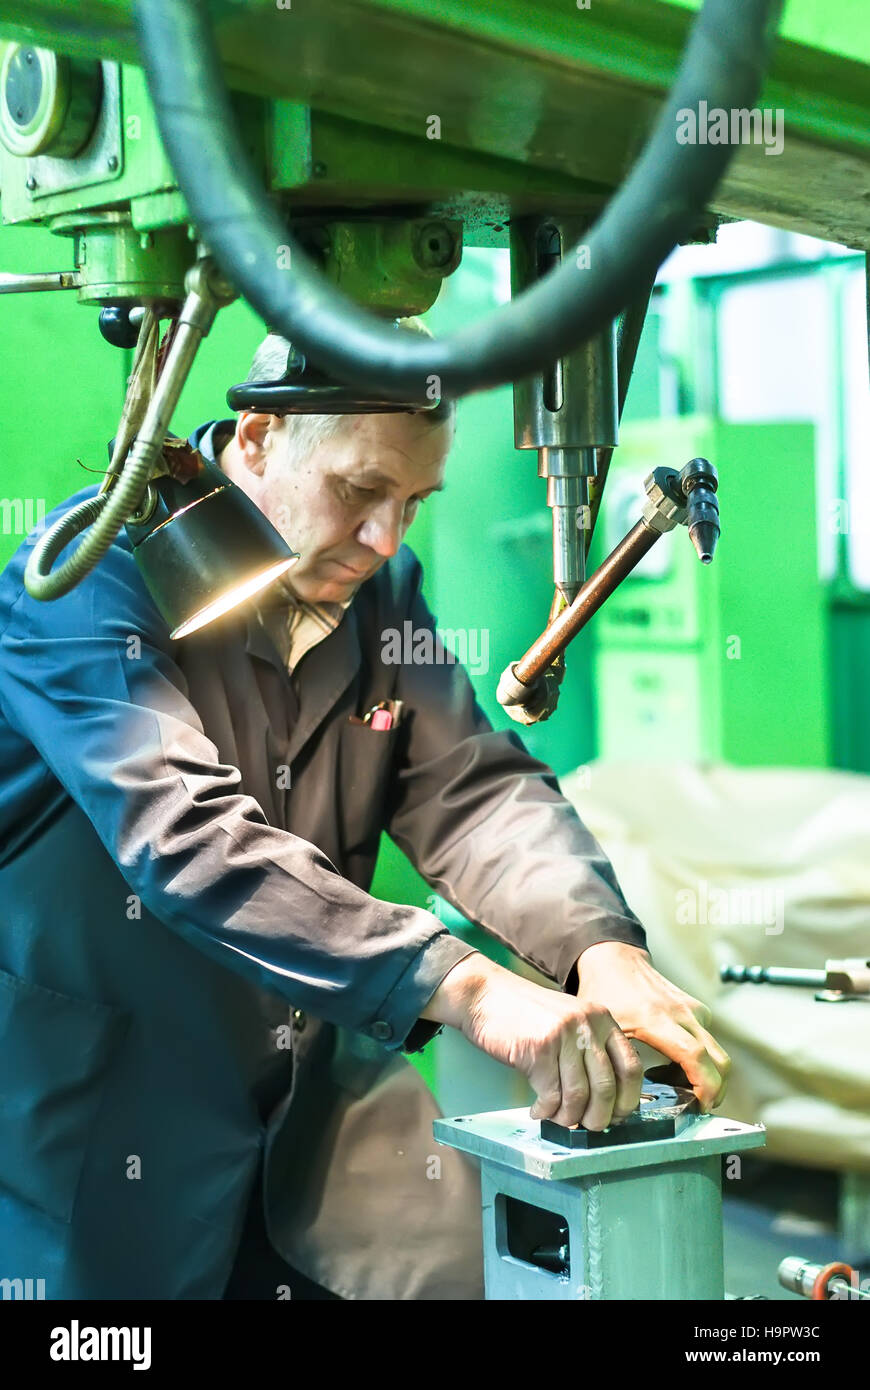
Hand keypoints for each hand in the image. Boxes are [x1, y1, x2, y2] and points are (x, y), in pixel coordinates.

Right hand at [424, 953, 643, 1128]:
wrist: (485, 995)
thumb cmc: (526, 1015)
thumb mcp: (569, 1023)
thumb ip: (590, 1051)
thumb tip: (607, 1102)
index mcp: (602, 1019)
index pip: (632, 1068)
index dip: (627, 1100)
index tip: (616, 1117)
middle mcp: (587, 1025)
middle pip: (606, 1087)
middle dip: (598, 1118)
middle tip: (585, 1127)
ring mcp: (563, 1036)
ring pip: (578, 1096)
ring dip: (568, 1118)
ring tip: (556, 1118)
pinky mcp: (538, 1049)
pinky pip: (550, 1096)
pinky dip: (545, 1112)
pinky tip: (537, 1110)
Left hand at [574, 942, 730, 1111]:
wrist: (616, 960)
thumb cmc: (607, 994)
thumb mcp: (607, 1030)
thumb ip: (619, 1062)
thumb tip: (626, 1100)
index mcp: (658, 1019)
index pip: (696, 1057)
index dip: (705, 1087)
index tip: (700, 1107)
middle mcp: (685, 1014)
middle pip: (720, 1062)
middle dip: (714, 1091)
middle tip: (691, 1107)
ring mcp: (695, 1010)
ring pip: (717, 1055)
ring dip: (704, 1077)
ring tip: (671, 1084)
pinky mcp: (698, 1011)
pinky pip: (710, 1044)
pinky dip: (699, 1062)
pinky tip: (671, 1066)